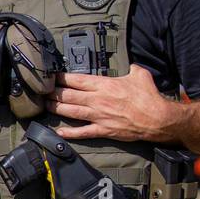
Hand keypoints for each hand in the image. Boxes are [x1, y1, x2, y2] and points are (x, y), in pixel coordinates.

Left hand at [46, 65, 178, 141]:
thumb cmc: (149, 96)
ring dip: (55, 108)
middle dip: (52, 92)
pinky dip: (69, 133)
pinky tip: (58, 132)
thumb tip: (131, 65)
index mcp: (104, 85)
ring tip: (45, 105)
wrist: (158, 119)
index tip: (51, 76)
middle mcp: (97, 100)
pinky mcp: (102, 130)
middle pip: (68, 95)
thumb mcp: (140, 74)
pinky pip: (82, 132)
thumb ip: (131, 68)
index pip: (76, 79)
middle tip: (41, 91)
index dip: (60, 78)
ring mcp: (98, 116)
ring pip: (70, 111)